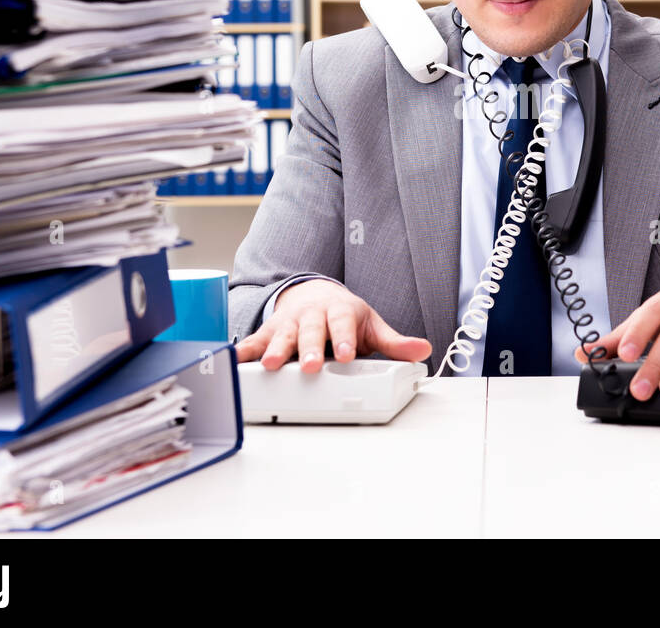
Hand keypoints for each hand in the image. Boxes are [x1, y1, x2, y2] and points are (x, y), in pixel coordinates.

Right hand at [236, 278, 431, 371]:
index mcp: (339, 311)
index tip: (347, 353)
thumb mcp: (371, 325)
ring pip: (281, 336)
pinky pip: (255, 341)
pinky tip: (235, 361)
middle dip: (308, 349)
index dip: (344, 338)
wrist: (315, 294)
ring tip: (271, 365)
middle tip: (309, 366)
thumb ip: (394, 343)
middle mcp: (312, 315)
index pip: (342, 324)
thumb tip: (423, 350)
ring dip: (275, 350)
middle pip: (310, 332)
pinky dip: (245, 351)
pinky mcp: (269, 332)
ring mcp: (289, 323)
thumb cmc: (345, 315)